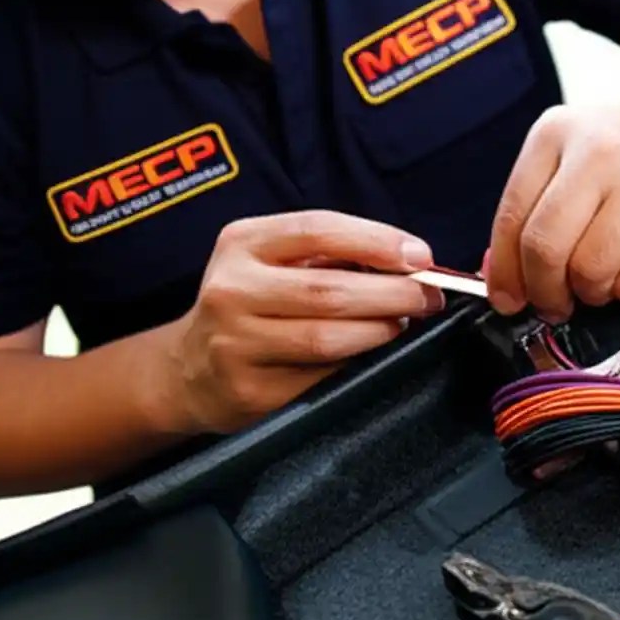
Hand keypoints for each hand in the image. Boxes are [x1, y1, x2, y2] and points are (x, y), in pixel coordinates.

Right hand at [155, 210, 443, 433]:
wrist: (190, 367)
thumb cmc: (254, 303)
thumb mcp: (276, 261)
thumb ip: (335, 254)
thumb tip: (413, 262)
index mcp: (243, 243)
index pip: (318, 229)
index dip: (377, 241)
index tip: (421, 256)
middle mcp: (232, 289)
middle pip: (329, 290)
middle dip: (393, 293)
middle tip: (429, 297)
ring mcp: (236, 343)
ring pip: (327, 339)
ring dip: (380, 331)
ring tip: (403, 323)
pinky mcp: (249, 390)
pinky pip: (320, 378)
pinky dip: (357, 365)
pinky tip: (371, 355)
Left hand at [486, 88, 619, 320]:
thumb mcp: (582, 148)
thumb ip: (539, 203)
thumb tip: (501, 274)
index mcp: (559, 132)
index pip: (512, 217)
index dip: (504, 271)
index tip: (507, 298)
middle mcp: (599, 154)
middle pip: (545, 249)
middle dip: (543, 292)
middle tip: (554, 304)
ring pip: (590, 272)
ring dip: (591, 292)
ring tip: (604, 279)